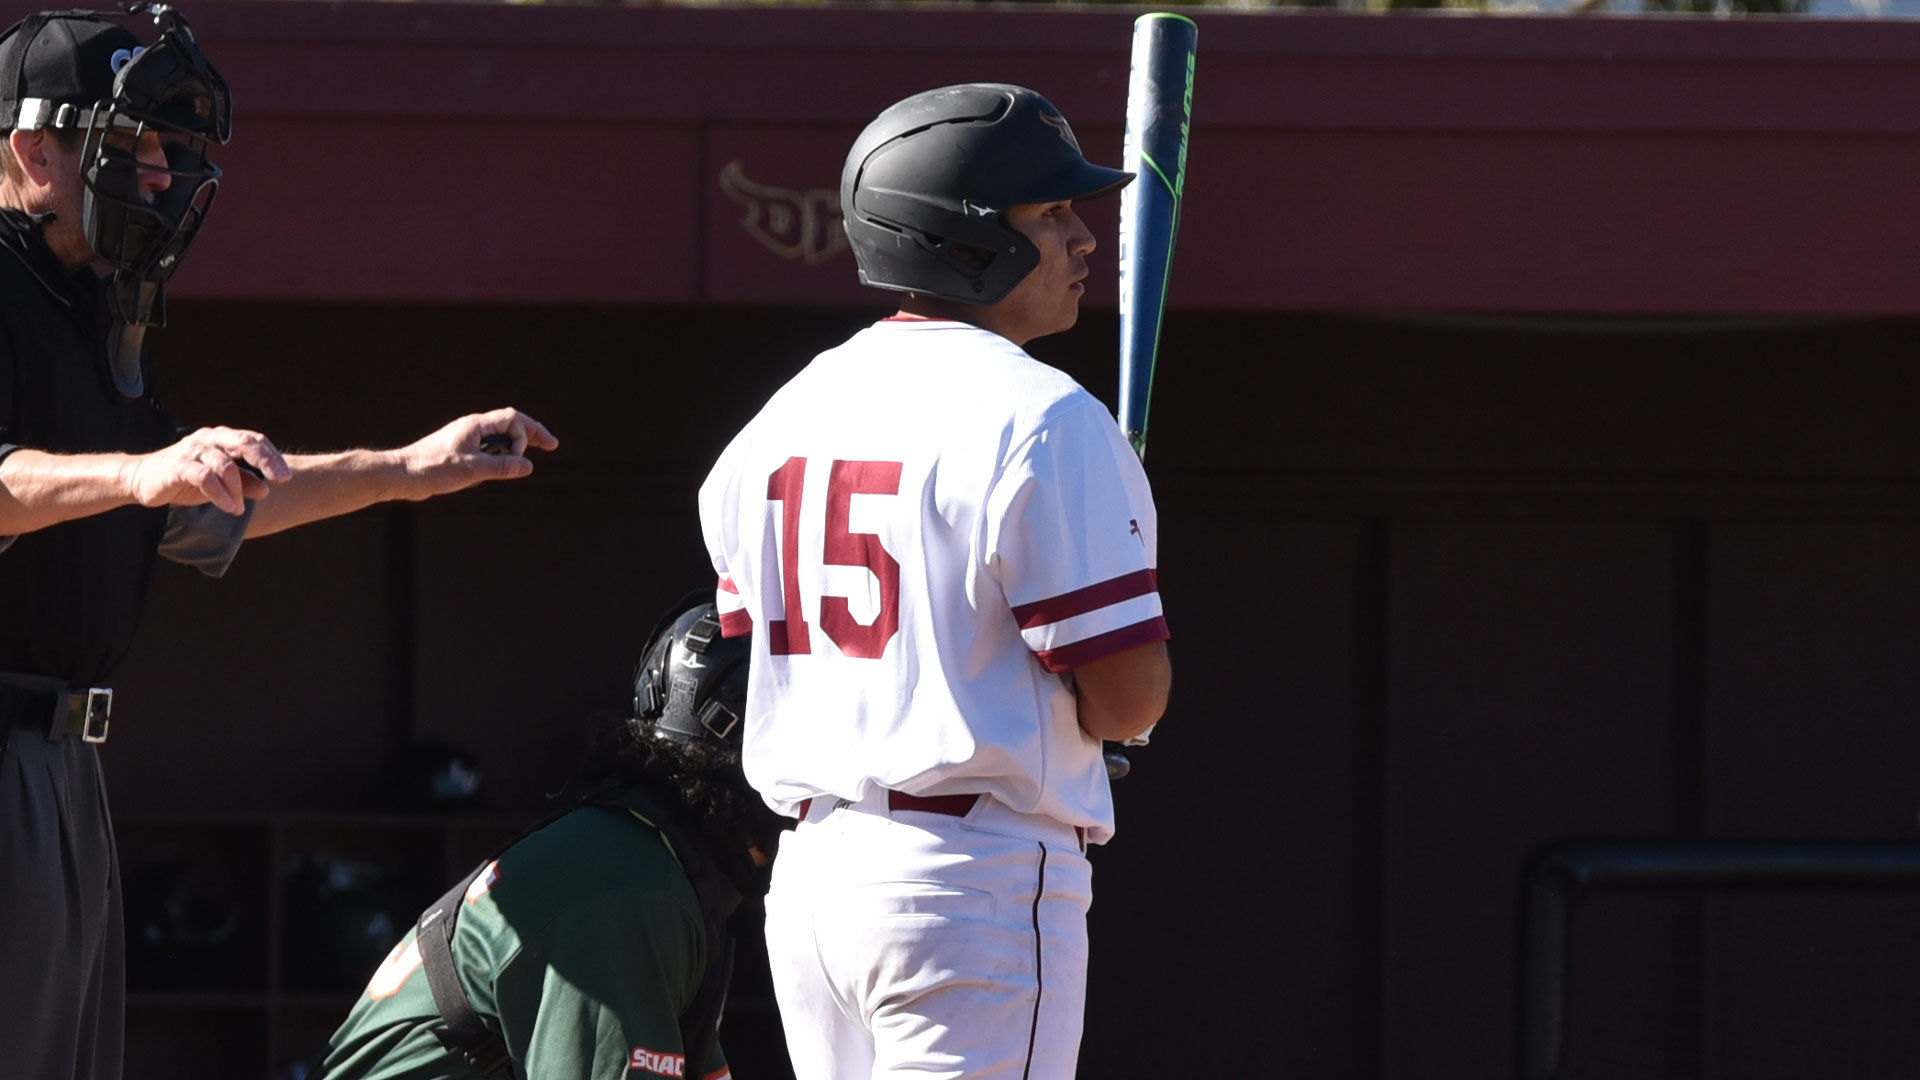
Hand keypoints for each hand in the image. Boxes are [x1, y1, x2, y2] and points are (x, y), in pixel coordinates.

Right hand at [129, 427, 291, 514]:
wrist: (142, 480)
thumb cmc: (185, 479)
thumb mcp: (220, 483)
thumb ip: (243, 483)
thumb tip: (266, 490)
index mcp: (221, 439)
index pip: (254, 440)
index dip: (272, 456)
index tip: (286, 477)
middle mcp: (209, 439)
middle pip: (245, 442)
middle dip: (266, 460)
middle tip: (281, 480)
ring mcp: (193, 451)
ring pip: (225, 464)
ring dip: (238, 489)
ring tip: (239, 508)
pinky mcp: (178, 467)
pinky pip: (205, 477)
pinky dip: (220, 493)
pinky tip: (229, 507)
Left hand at [398, 407, 558, 498]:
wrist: (402, 475)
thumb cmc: (432, 469)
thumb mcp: (472, 470)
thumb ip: (502, 467)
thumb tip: (528, 466)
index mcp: (475, 426)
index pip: (512, 420)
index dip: (525, 436)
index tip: (525, 457)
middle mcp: (472, 428)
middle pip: (509, 423)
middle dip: (530, 433)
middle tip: (552, 445)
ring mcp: (466, 439)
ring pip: (498, 438)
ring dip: (513, 448)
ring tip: (519, 464)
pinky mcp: (459, 451)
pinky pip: (487, 449)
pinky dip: (499, 456)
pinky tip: (498, 470)